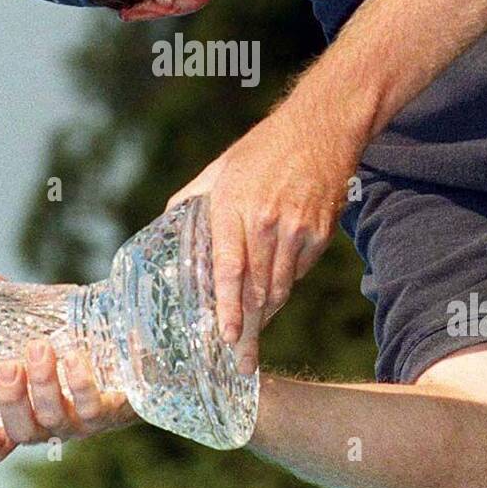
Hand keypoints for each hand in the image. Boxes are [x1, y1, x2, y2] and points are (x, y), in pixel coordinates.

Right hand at [0, 273, 138, 462]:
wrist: (143, 354)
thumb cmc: (85, 346)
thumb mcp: (49, 328)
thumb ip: (18, 309)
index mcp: (32, 413)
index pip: (1, 444)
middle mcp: (55, 425)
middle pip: (24, 431)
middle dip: (12, 400)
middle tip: (9, 365)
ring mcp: (83, 423)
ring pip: (55, 418)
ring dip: (44, 384)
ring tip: (40, 347)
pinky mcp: (112, 412)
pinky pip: (92, 407)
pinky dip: (80, 383)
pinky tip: (74, 357)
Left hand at [165, 100, 358, 374]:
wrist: (320, 130)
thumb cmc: (263, 150)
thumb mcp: (220, 170)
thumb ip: (192, 200)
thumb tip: (166, 226)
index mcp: (234, 206)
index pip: (229, 269)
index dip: (228, 308)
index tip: (225, 336)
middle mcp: (267, 222)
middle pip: (257, 289)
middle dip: (247, 326)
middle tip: (240, 357)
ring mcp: (298, 230)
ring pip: (280, 287)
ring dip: (265, 313)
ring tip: (253, 335)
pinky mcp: (320, 234)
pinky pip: (299, 273)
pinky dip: (284, 285)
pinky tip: (273, 291)